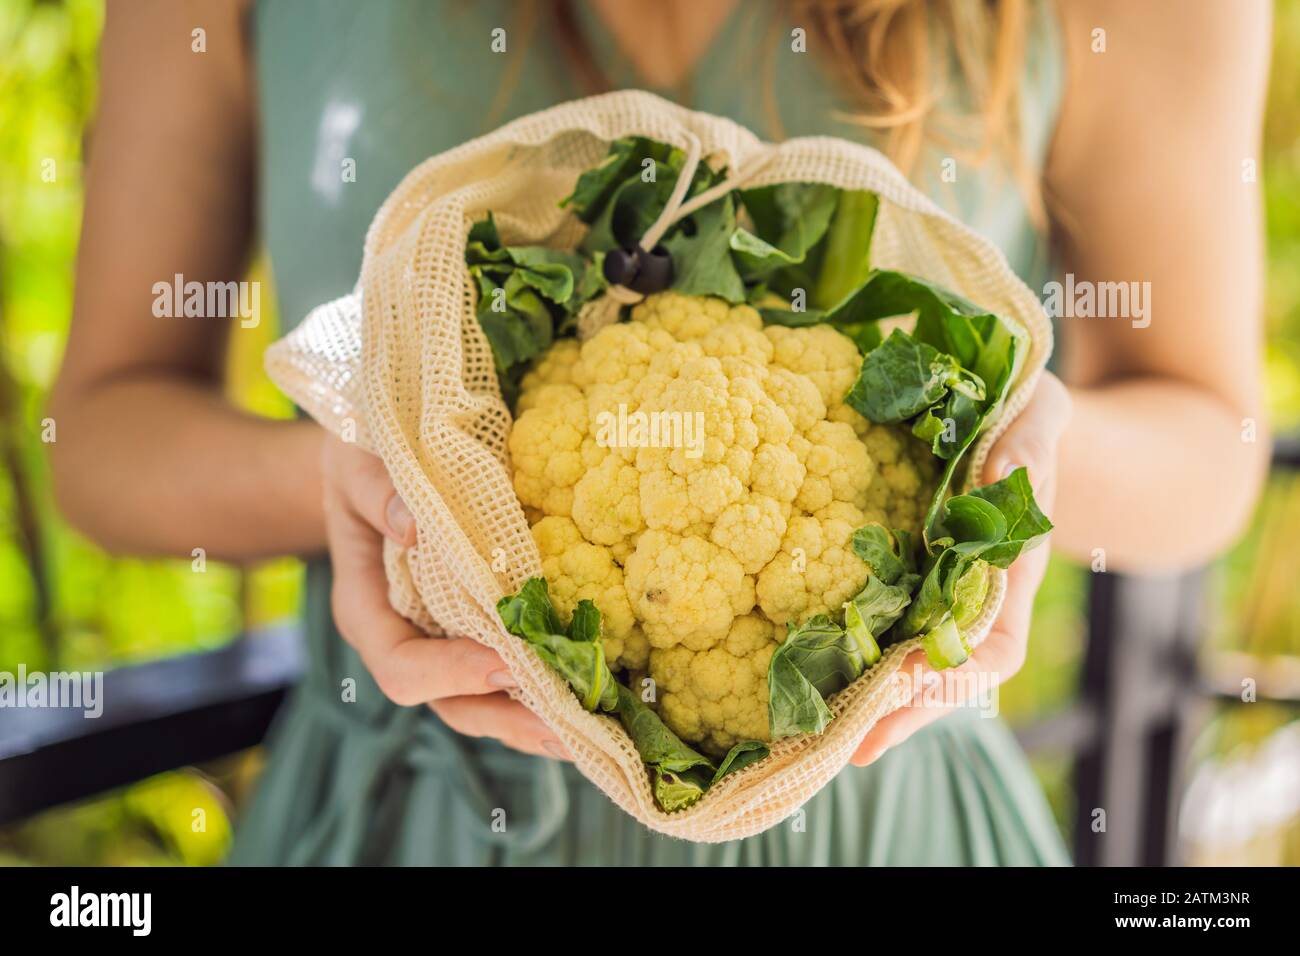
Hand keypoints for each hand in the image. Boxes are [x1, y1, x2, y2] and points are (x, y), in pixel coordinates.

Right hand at [320, 435, 569, 759]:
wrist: (374, 458)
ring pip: (486, 701)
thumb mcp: (355, 464)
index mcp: (368, 612)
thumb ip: (375, 491)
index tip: (504, 663)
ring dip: (537, 718)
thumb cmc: (359, 459)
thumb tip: (416, 526)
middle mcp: (406, 639)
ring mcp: (443, 641)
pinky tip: (596, 694)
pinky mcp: (478, 628)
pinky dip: (549, 687)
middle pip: (451, 703)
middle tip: (567, 730)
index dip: (451, 673)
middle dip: (509, 719)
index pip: (401, 667)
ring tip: (595, 729)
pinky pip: (510, 672)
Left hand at [850, 371, 1071, 765]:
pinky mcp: (901, 577)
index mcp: (1014, 572)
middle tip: (853, 745)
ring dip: (873, 702)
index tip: (910, 678)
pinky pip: (880, 625)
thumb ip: (1031, 441)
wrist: (1012, 417)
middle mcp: (975, 597)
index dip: (960, 672)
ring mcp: (936, 593)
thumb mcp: (1039, 413)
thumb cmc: (1028, 416)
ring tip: (822, 739)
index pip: (999, 646)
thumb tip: (1004, 470)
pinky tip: (810, 682)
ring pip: (908, 665)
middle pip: (945, 678)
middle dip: (903, 713)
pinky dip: (852, 657)